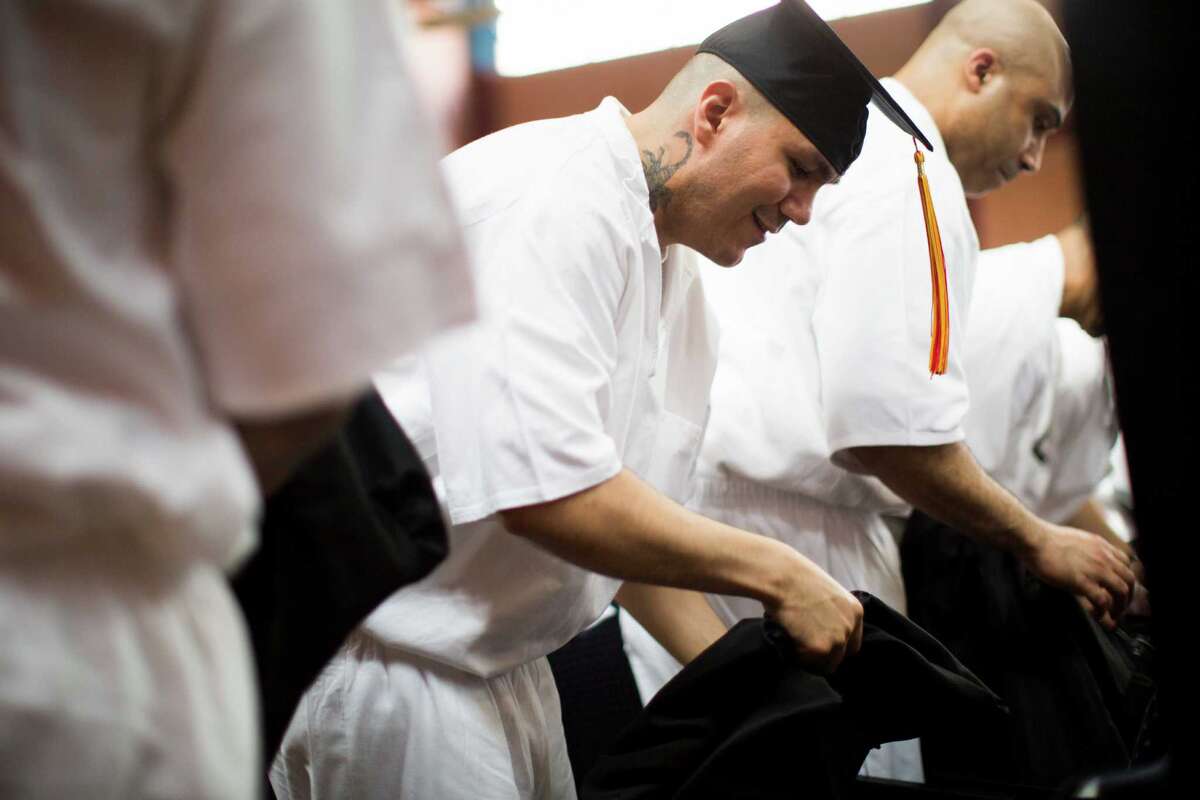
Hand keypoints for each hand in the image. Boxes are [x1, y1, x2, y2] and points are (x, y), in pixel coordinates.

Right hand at [764, 557, 863, 672]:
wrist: (782, 576)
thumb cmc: (795, 578)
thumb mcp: (825, 593)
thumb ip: (831, 613)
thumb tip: (820, 628)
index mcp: (855, 611)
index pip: (852, 643)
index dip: (836, 646)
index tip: (821, 644)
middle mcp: (850, 627)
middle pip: (840, 656)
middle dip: (823, 654)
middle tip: (803, 647)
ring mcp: (837, 639)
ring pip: (825, 664)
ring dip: (810, 658)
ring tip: (793, 644)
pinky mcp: (819, 648)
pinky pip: (807, 663)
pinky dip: (796, 657)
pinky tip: (787, 642)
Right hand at [1026, 523, 1136, 628]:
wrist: (1035, 539)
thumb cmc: (1047, 539)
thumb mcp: (1077, 540)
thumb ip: (1088, 550)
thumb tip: (1087, 561)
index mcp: (1101, 546)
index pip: (1126, 564)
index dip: (1125, 579)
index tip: (1120, 589)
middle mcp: (1103, 557)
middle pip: (1129, 580)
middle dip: (1127, 597)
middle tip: (1120, 607)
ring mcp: (1095, 569)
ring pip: (1121, 591)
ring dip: (1119, 607)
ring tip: (1112, 616)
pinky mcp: (1082, 581)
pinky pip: (1102, 600)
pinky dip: (1102, 611)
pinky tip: (1096, 614)